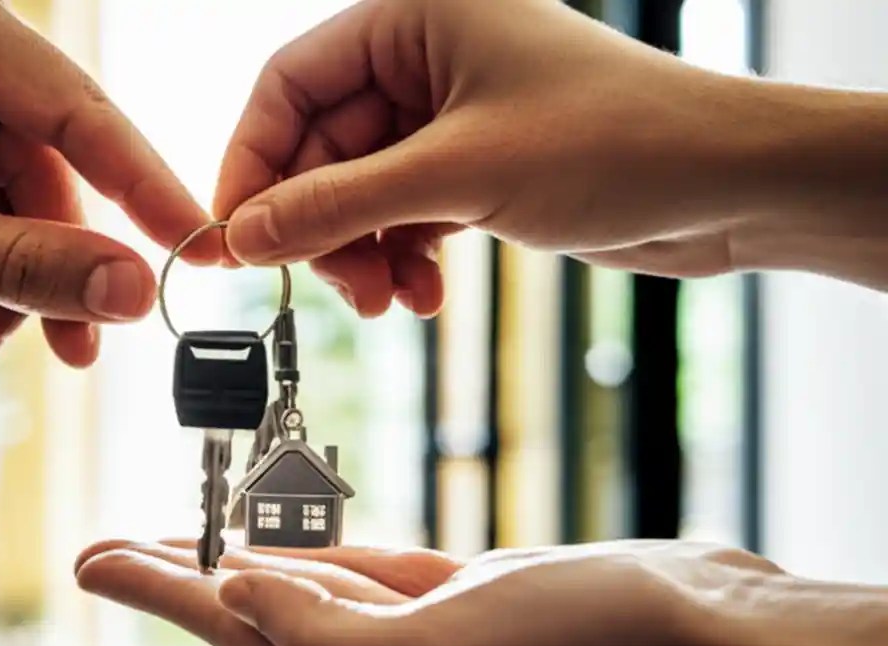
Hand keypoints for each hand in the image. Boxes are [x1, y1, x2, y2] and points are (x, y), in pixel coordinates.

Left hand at [77, 539, 887, 645]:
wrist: (714, 640)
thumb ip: (334, 632)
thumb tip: (233, 589)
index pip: (233, 630)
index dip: (156, 592)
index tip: (89, 558)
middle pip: (253, 612)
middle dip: (180, 576)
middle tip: (114, 544)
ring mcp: (428, 630)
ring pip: (308, 584)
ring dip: (245, 554)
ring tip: (191, 530)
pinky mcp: (468, 596)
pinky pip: (374, 568)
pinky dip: (328, 548)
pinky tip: (296, 533)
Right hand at [214, 0, 887, 312]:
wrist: (730, 187)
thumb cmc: (617, 141)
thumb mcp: (457, 175)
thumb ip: (335, 205)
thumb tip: (240, 236)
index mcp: (413, 14)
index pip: (289, 83)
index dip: (252, 163)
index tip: (233, 239)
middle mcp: (426, 55)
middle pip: (321, 147)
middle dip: (321, 225)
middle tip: (332, 288)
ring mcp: (452, 113)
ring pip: (359, 190)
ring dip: (362, 251)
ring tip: (388, 298)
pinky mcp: (477, 164)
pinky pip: (404, 212)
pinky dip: (402, 255)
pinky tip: (423, 294)